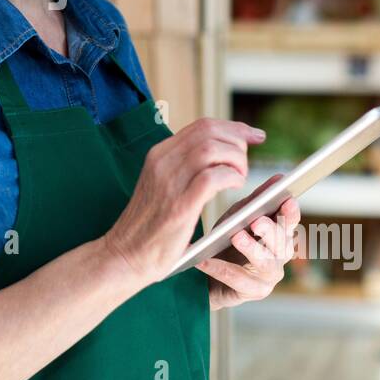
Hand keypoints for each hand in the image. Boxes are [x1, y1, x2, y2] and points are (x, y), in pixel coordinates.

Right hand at [103, 118, 265, 287]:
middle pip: (210, 132)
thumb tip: (219, 154)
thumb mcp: (160, 185)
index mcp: (158, 154)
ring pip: (212, 149)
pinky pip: (213, 177)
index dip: (234, 127)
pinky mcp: (179, 205)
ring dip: (236, 161)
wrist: (125, 254)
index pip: (202, 126)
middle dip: (239, 142)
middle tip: (247, 163)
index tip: (254, 135)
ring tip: (240, 178)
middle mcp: (162, 161)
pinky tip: (234, 187)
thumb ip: (183, 167)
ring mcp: (169, 181)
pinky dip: (230, 177)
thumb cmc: (148, 225)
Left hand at [198, 197, 300, 309]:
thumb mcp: (240, 217)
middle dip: (270, 231)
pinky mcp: (253, 291)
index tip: (287, 201)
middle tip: (256, 221)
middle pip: (281, 243)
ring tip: (235, 236)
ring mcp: (269, 276)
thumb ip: (257, 200)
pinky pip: (237, 280)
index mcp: (279, 234)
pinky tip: (204, 260)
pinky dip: (220, 269)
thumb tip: (278, 178)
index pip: (290, 222)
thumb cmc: (228, 241)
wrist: (209, 274)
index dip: (291, 213)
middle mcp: (279, 256)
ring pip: (265, 263)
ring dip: (250, 249)